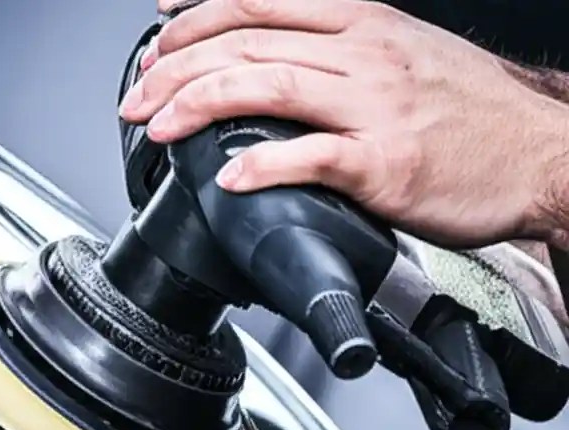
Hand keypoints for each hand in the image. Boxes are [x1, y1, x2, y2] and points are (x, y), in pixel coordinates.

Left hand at [118, 0, 568, 248]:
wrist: (543, 152)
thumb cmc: (469, 111)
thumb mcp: (400, 51)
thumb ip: (333, 50)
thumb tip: (265, 55)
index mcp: (362, 22)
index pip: (258, 0)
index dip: (194, 14)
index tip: (155, 33)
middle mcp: (364, 54)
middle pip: (247, 41)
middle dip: (174, 68)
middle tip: (136, 99)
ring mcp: (375, 106)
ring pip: (268, 85)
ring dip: (198, 105)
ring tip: (158, 128)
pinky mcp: (386, 162)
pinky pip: (311, 157)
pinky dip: (261, 167)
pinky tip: (229, 178)